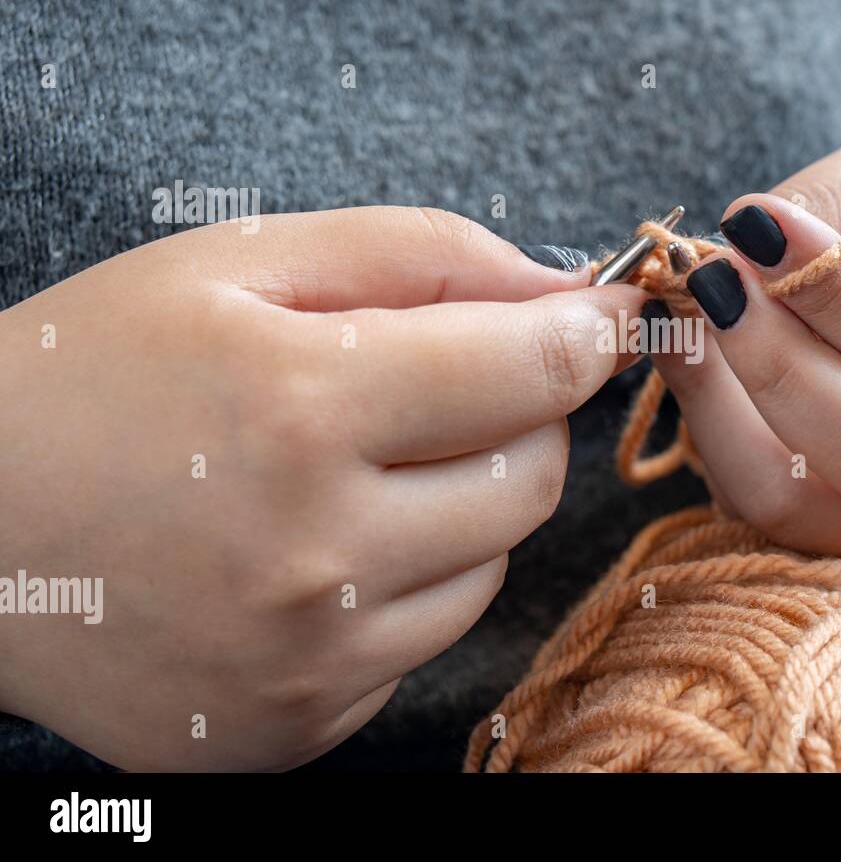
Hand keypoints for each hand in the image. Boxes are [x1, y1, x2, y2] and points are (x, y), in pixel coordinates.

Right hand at [0, 205, 641, 769]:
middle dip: (519, 418)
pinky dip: (401, 588)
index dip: (587, 334)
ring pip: (489, 567)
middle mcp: (314, 552)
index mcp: (301, 406)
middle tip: (443, 389)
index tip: (601, 318)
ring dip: (462, 506)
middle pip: (533, 478)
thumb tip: (568, 290)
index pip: (536, 371)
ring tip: (357, 470)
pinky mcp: (291, 727)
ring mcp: (304, 658)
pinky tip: (314, 552)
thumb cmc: (96, 371)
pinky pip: (418, 644)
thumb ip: (422, 256)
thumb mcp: (240, 262)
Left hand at [650, 132, 840, 563]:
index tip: (752, 226)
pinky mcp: (832, 540)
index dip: (835, 292)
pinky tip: (682, 354)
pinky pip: (750, 505)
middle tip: (710, 279)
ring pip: (799, 501)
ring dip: (723, 403)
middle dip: (775, 361)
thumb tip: (749, 236)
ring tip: (684, 314)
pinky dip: (704, 428)